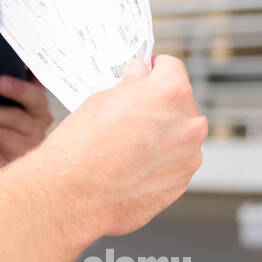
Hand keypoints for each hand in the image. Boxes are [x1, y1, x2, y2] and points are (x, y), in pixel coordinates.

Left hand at [0, 73, 53, 187]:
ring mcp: (34, 133)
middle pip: (35, 96)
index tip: (24, 57)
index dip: (36, 64)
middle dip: (16, 88)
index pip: (38, 74)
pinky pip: (4, 136)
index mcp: (31, 91)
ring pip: (15, 118)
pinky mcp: (24, 151)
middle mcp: (38, 111)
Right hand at [40, 54, 207, 240]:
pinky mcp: (182, 183)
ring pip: (179, 136)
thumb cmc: (82, 146)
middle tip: (129, 116)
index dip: (154, 70)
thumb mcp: (101, 100)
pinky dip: (158, 162)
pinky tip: (130, 166)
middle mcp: (189, 123)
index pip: (172, 67)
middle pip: (179, 103)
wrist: (73, 194)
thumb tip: (140, 77)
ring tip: (126, 147)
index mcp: (170, 92)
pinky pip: (174, 163)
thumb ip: (131, 86)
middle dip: (158, 106)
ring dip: (161, 136)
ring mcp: (189, 156)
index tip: (144, 76)